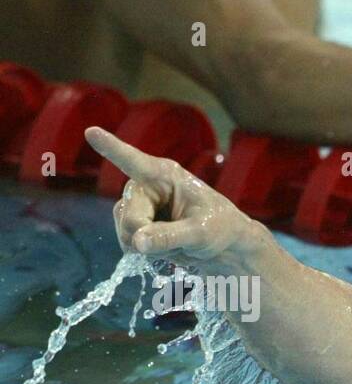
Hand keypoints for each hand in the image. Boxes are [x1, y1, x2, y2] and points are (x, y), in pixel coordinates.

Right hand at [84, 126, 266, 270]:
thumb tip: (137, 242)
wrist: (226, 246)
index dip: (111, 147)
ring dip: (144, 246)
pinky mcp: (138, 224)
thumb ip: (169, 237)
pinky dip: (143, 251)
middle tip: (170, 245)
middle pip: (127, 214)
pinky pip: (127, 241)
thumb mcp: (200, 233)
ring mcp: (140, 206)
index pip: (133, 161)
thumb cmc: (220, 228)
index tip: (91, 132)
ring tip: (173, 245)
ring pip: (124, 229)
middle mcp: (146, 186)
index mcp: (164, 175)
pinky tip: (164, 249)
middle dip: (143, 234)